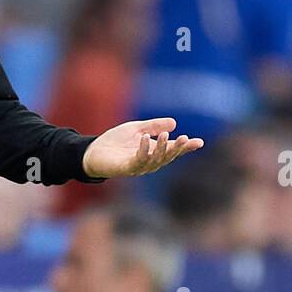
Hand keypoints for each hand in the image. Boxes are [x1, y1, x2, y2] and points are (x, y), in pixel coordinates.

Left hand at [82, 119, 202, 178]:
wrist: (92, 151)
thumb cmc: (114, 141)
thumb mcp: (137, 129)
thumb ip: (153, 126)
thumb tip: (174, 123)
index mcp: (153, 152)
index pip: (172, 150)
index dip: (185, 147)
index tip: (199, 142)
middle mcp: (148, 162)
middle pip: (167, 157)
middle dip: (176, 149)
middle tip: (185, 138)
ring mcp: (138, 167)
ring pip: (155, 161)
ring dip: (161, 149)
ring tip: (164, 135)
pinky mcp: (126, 168)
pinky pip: (138, 161)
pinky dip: (143, 150)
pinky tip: (144, 139)